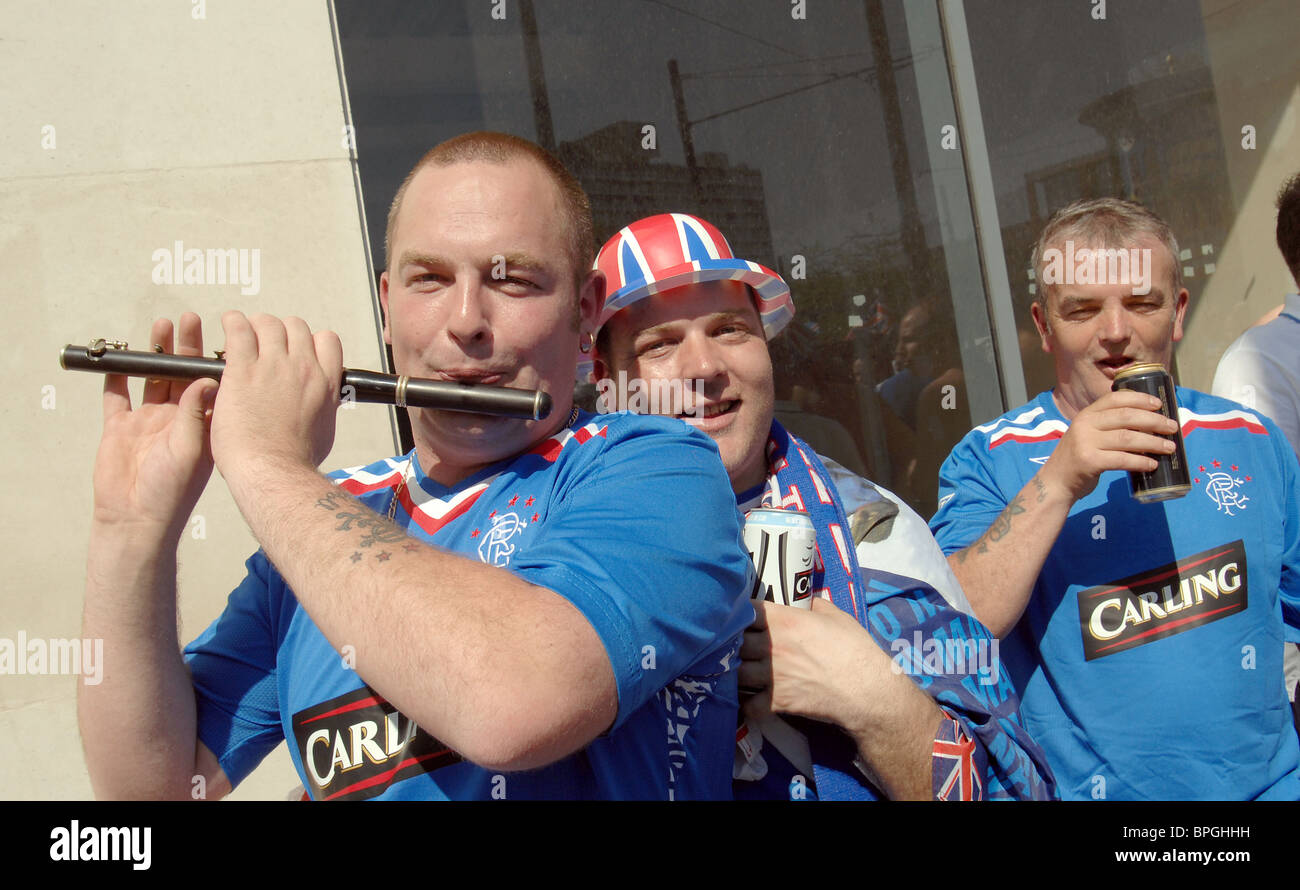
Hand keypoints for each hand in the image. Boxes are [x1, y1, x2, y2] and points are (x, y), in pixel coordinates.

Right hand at [92, 313, 217, 536]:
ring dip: (156, 353)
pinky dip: (117, 376)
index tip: (222, 336)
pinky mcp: (118, 426)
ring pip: (152, 378)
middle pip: (181, 374)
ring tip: (162, 325)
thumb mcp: (190, 448)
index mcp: (201, 424)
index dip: (213, 361)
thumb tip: (209, 378)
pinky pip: (116, 396)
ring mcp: (147, 421)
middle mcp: (177, 419)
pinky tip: (121, 356)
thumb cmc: (173, 491)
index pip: (210, 385)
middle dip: (185, 347)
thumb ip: (195, 413)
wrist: (135, 518)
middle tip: (190, 319)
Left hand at [209, 313, 342, 487]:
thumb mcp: (324, 430)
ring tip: (242, 335)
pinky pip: (238, 329)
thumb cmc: (295, 460)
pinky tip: (228, 326)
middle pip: (295, 326)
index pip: (326, 340)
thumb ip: (321, 408)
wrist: (274, 470)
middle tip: (263, 344)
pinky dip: (232, 322)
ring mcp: (273, 366)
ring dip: (254, 326)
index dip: (309, 341)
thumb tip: (320, 407)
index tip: (295, 350)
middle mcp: (303, 368)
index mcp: (325, 383)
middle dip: (279, 332)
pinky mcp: (243, 370)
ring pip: (267, 323)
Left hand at [739, 597, 887, 728]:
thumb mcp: (837, 617)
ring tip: (741, 672)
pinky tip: (752, 700)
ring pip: (735, 672)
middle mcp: (772, 645)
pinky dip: (747, 704)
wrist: (866, 690)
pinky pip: (748, 705)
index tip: (744, 618)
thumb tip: (809, 602)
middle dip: (734, 643)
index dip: (742, 614)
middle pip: (734, 641)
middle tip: (739, 646)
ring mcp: (772, 675)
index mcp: (784, 620)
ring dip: (736, 672)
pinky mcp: (776, 701)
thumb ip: (816, 606)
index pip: (746, 610)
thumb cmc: (855, 649)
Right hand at [1039, 389, 1178, 502]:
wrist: (1056, 482)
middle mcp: (1085, 424)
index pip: (1115, 399)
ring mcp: (1085, 443)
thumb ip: (1108, 426)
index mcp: (1086, 414)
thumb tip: (1148, 424)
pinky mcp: (1089, 462)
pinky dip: (1140, 461)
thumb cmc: (1079, 458)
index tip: (1159, 404)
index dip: (1139, 399)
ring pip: (1127, 438)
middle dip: (1154, 421)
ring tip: (1169, 447)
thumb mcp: (1088, 434)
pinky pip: (1122, 459)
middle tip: (1172, 427)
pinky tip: (1152, 464)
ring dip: (1153, 442)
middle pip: (1126, 417)